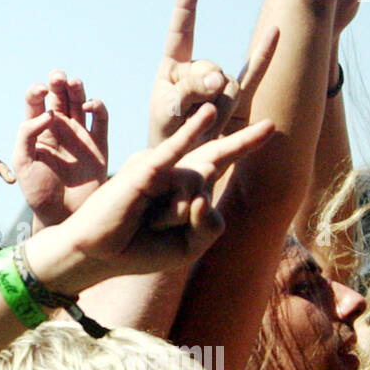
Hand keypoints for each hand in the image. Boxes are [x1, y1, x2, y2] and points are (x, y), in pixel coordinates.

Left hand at [13, 70, 107, 228]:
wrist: (62, 216)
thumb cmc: (38, 191)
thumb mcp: (23, 161)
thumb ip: (27, 134)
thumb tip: (47, 114)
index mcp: (37, 131)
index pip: (36, 102)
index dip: (37, 91)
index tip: (39, 91)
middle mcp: (59, 129)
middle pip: (59, 96)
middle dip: (58, 82)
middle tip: (57, 77)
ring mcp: (79, 135)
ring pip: (79, 102)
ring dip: (77, 89)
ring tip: (72, 83)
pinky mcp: (98, 144)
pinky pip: (101, 119)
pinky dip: (97, 106)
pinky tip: (88, 105)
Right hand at [58, 106, 276, 281]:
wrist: (99, 255)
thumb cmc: (140, 250)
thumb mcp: (189, 247)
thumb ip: (211, 224)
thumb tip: (204, 191)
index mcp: (185, 186)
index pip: (220, 160)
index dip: (245, 142)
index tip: (269, 125)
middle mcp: (176, 170)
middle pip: (215, 164)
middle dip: (238, 149)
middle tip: (240, 142)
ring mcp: (161, 165)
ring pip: (197, 184)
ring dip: (176, 216)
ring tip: (149, 223)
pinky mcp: (146, 167)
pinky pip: (176, 151)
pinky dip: (191, 133)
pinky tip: (208, 114)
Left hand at [149, 0, 277, 145]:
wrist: (181, 160)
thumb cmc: (166, 136)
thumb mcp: (167, 112)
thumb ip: (190, 91)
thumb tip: (221, 79)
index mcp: (173, 68)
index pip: (181, 32)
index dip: (186, 6)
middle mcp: (197, 70)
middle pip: (209, 68)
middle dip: (201, 90)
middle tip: (189, 112)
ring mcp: (218, 84)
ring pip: (229, 85)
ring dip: (216, 107)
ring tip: (201, 124)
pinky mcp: (235, 99)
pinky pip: (252, 76)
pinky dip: (264, 54)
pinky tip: (275, 31)